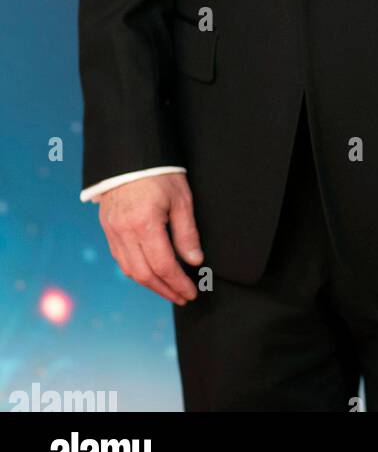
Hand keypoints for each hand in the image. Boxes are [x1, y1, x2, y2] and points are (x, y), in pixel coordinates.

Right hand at [96, 172, 203, 305]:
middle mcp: (125, 231)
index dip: (178, 283)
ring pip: (130, 270)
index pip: (163, 265)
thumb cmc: (160, 173)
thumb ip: (187, 233)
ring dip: (151, 284)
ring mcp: (113, 231)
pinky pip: (121, 259)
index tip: (191, 292)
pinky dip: (136, 270)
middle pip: (145, 274)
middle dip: (165, 289)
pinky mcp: (107, 228)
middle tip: (183, 297)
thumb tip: (194, 261)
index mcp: (145, 224)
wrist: (130, 154)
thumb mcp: (181, 199)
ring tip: (169, 289)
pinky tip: (150, 273)